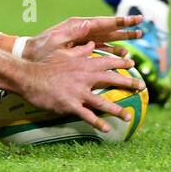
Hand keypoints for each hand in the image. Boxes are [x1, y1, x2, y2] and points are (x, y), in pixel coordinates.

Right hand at [14, 42, 142, 133]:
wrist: (28, 77)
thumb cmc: (44, 64)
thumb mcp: (62, 53)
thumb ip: (79, 49)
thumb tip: (91, 42)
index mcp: (83, 64)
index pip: (107, 62)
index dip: (122, 62)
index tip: (133, 63)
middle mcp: (85, 78)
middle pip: (112, 80)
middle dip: (129, 83)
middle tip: (142, 87)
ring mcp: (78, 92)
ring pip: (103, 102)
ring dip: (117, 110)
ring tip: (129, 116)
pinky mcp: (70, 105)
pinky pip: (87, 115)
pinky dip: (98, 123)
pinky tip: (107, 129)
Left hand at [22, 14, 142, 62]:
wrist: (28, 55)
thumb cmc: (41, 49)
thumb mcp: (55, 41)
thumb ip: (72, 33)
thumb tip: (88, 24)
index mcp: (77, 26)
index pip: (103, 22)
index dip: (121, 21)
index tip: (136, 20)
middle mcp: (82, 30)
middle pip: (108, 27)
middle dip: (125, 27)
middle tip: (143, 26)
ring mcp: (82, 38)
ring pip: (107, 37)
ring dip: (122, 38)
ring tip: (138, 37)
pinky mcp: (80, 47)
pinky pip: (101, 46)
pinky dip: (112, 49)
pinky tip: (123, 54)